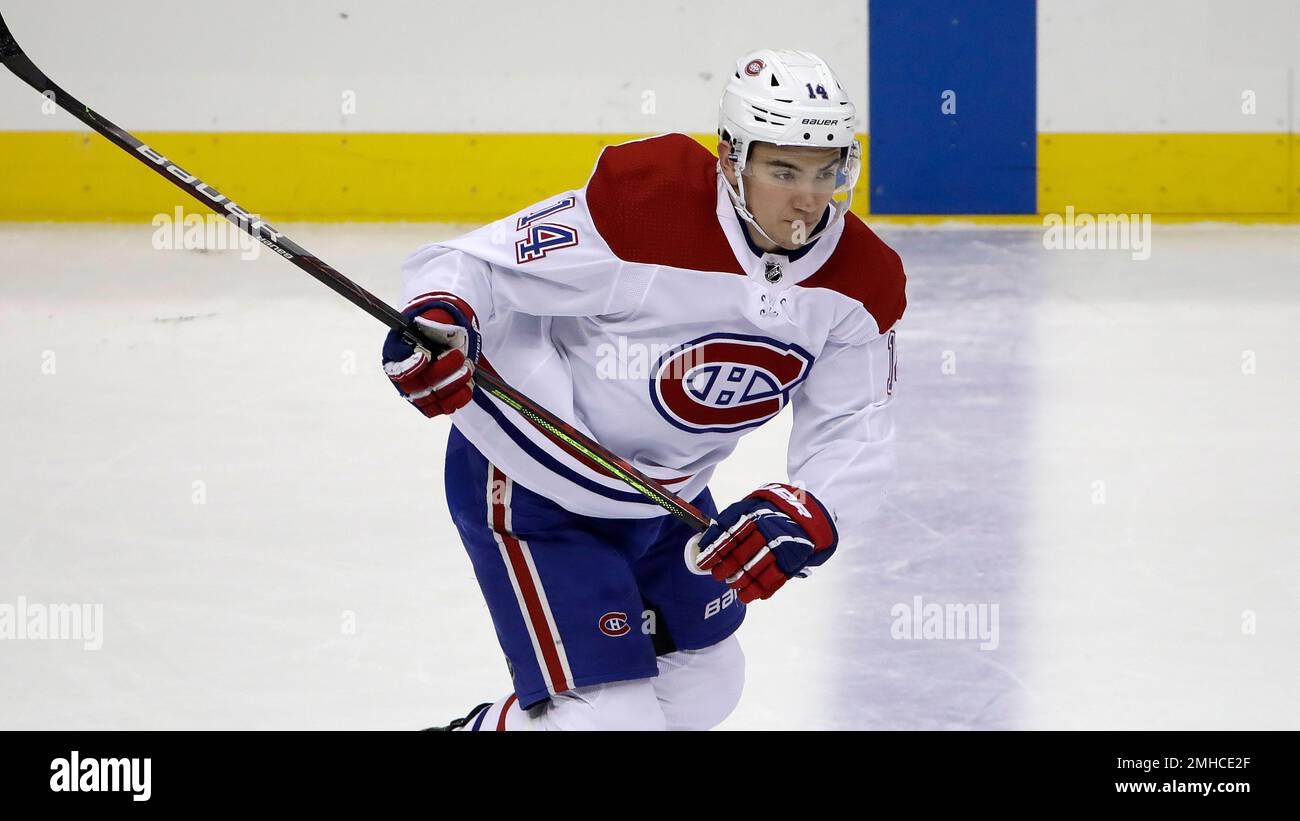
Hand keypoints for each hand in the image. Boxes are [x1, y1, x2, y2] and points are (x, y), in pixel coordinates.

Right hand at [382, 301, 480, 417]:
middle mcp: (402, 377)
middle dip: (440, 372)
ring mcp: (416, 392)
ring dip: (452, 385)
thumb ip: (432, 320)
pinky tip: (468, 387)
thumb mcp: (433, 317)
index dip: (410, 364)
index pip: (397, 366)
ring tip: (468, 369)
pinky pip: (441, 408)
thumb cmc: (436, 326)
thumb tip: (435, 323)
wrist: (446, 338)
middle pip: (416, 384)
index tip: (426, 356)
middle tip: (460, 357)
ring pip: (431, 398)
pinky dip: (456, 399)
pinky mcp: (431, 403)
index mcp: (395, 353)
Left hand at [692, 483, 837, 602]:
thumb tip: (706, 539)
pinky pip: (772, 580)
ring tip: (731, 586)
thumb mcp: (750, 505)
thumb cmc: (770, 510)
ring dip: (739, 582)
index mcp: (754, 516)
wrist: (806, 513)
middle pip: (740, 556)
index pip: (728, 536)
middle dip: (724, 569)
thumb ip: (729, 519)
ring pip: (754, 570)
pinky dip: (757, 590)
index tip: (702, 563)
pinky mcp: (791, 561)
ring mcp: (779, 548)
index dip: (713, 552)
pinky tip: (746, 595)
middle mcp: (766, 532)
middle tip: (718, 575)